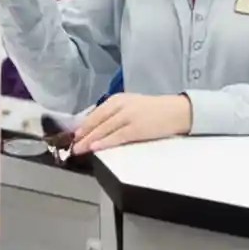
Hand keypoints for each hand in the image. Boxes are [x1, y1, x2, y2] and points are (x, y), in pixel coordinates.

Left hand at [71, 93, 191, 154]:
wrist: (177, 111)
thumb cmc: (155, 110)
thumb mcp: (132, 105)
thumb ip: (116, 113)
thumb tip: (97, 127)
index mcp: (118, 99)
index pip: (95, 113)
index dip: (84, 125)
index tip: (74, 135)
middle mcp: (120, 105)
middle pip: (96, 121)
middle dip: (83, 134)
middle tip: (71, 145)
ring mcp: (128, 116)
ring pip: (103, 130)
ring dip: (89, 141)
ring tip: (78, 149)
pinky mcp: (136, 129)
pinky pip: (116, 137)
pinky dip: (103, 142)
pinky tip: (94, 148)